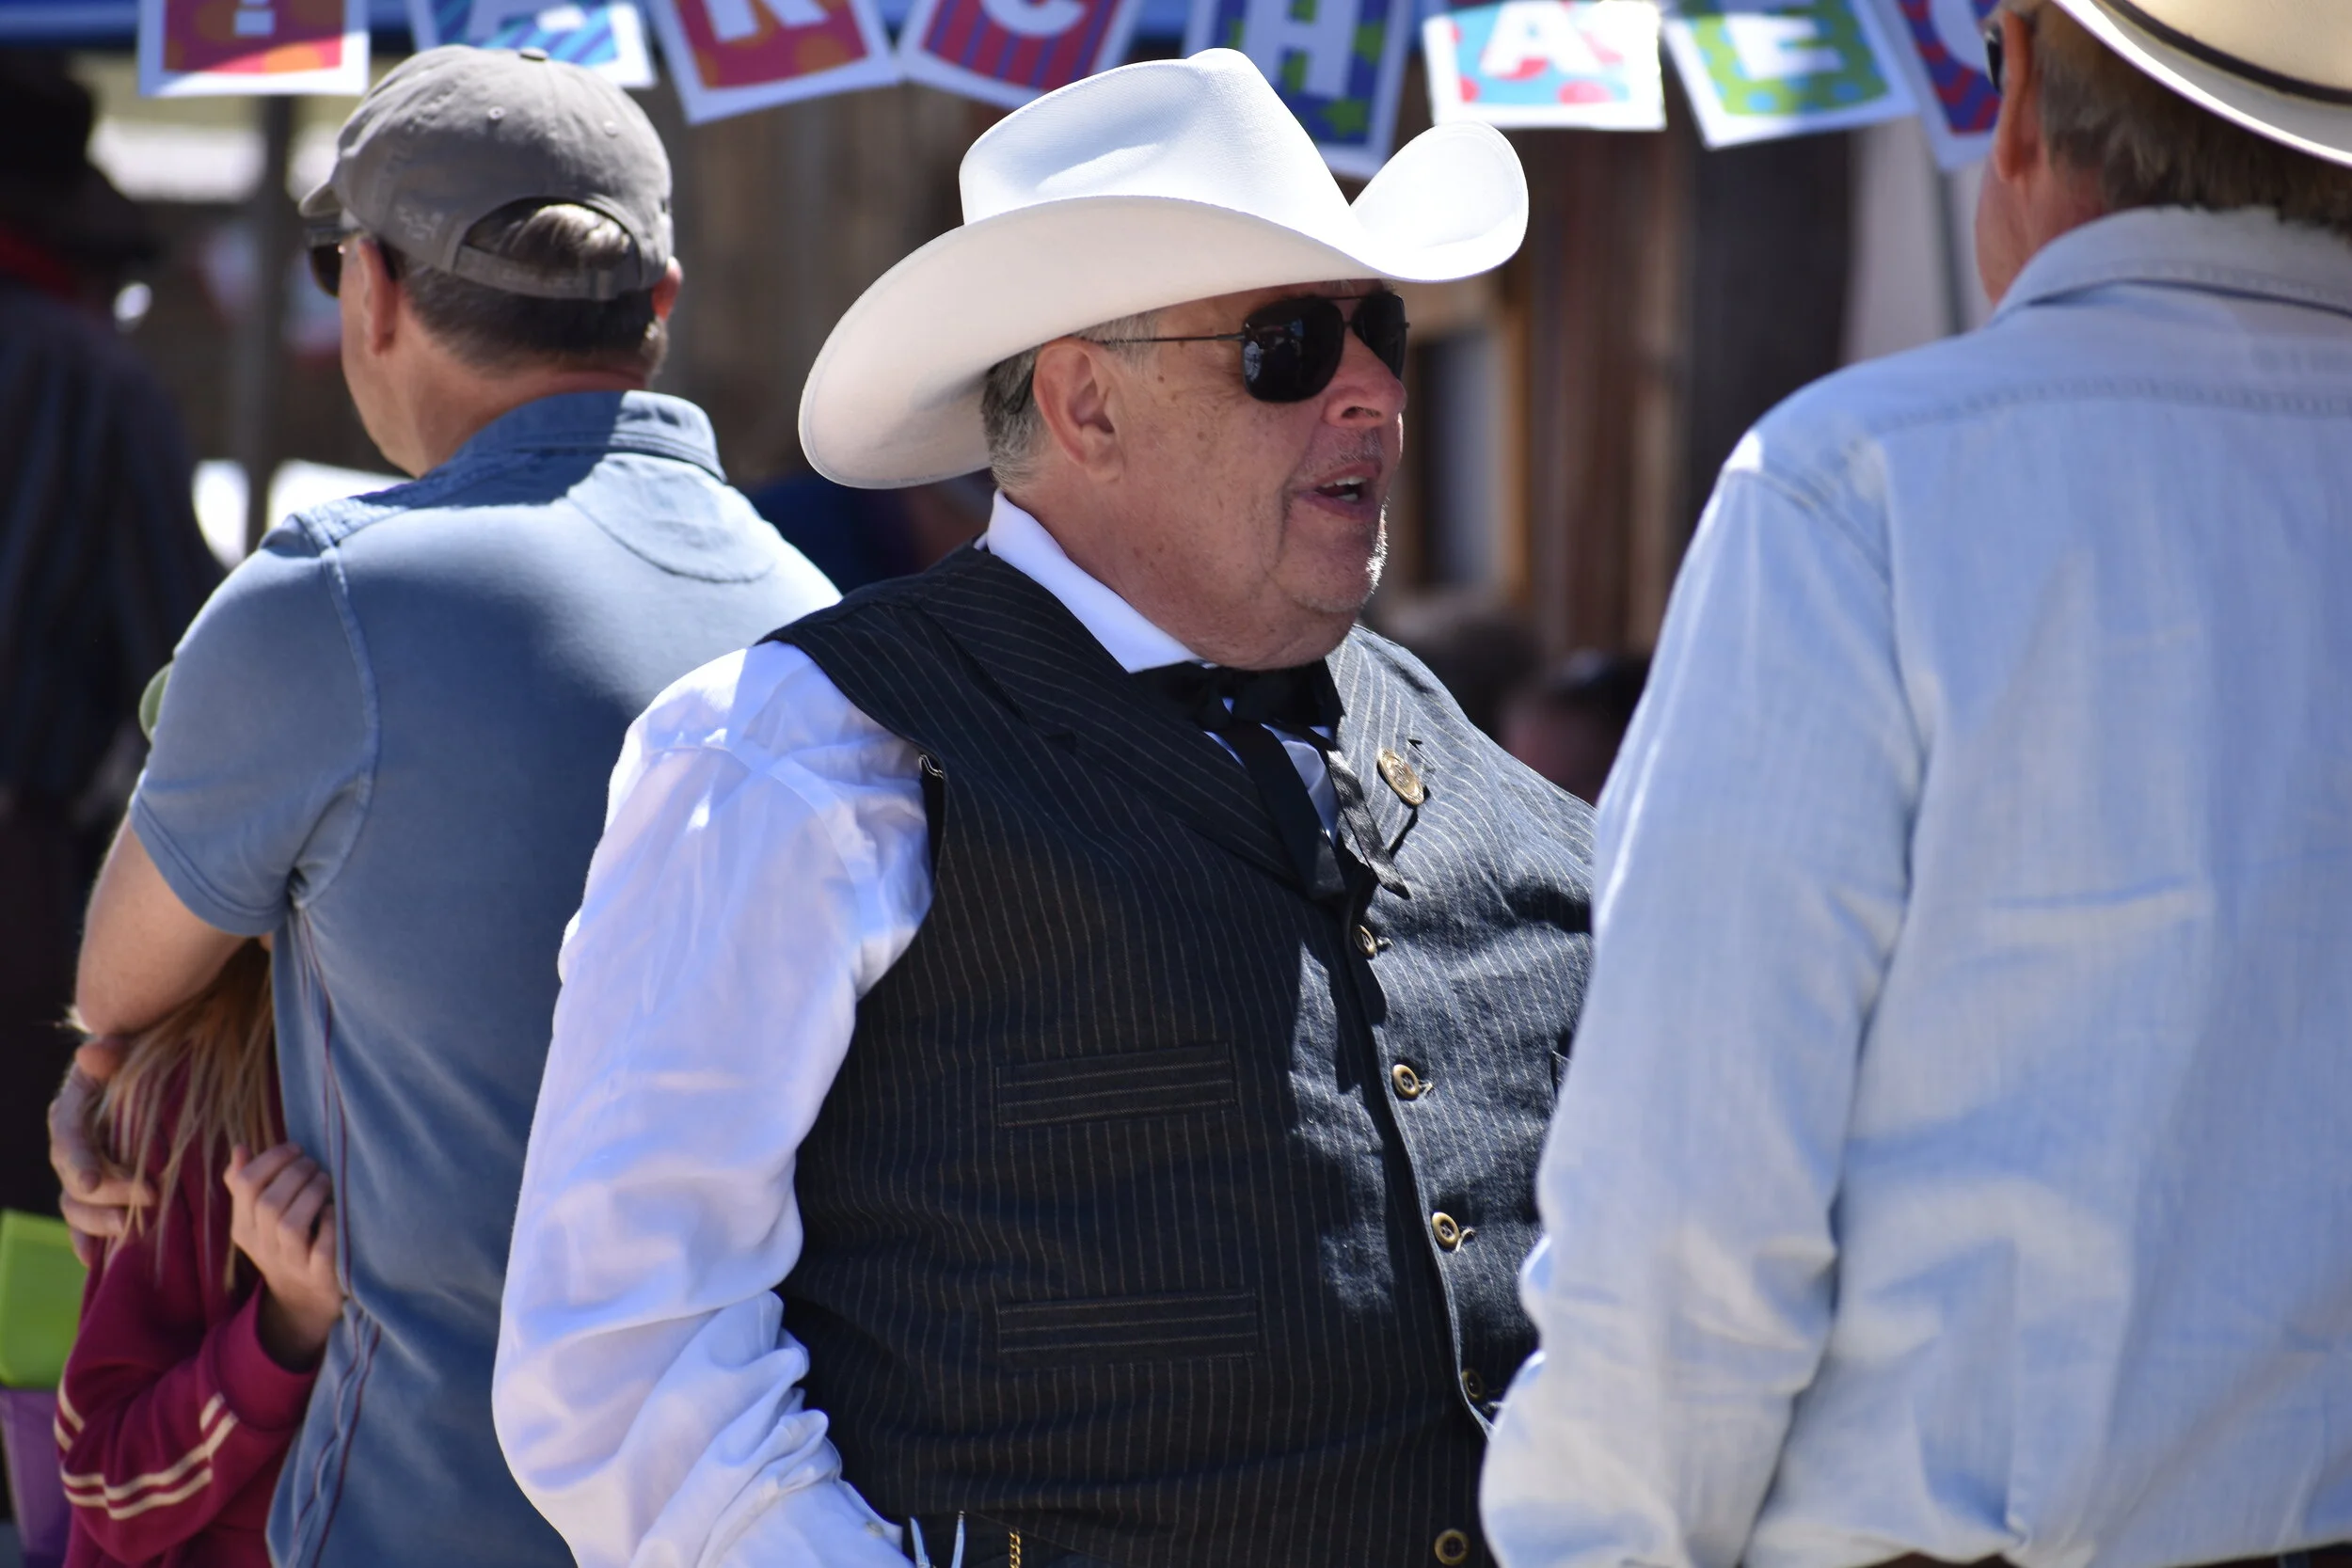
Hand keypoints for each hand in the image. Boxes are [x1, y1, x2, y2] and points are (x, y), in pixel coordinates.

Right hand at [50, 1041, 151, 1267]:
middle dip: (106, 1195)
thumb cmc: (135, 1062)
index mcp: (72, 1111)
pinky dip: (87, 1241)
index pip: (68, 1137)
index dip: (79, 1161)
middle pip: (74, 1180)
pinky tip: (97, 1260)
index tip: (93, 1182)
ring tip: (128, 1232)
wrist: (145, 1076)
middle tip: (149, 1199)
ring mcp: (82, 1172)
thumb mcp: (126, 1050)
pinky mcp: (98, 1191)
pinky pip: (84, 1222)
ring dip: (97, 1223)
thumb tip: (93, 1051)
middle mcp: (71, 1146)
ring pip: (76, 1205)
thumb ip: (111, 1053)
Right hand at [225, 1144, 340, 1368]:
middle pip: (268, 1204)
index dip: (271, 1159)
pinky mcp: (319, 1276)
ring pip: (291, 1226)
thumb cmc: (282, 1244)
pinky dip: (329, 1226)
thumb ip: (246, 1184)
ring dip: (311, 1195)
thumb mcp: (257, 1219)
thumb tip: (239, 1148)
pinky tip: (334, 1210)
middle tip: (313, 1164)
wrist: (302, 1298)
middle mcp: (262, 1246)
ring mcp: (290, 1263)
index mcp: (244, 1227)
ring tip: (325, 1180)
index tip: (295, 1148)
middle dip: (295, 1174)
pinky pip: (321, 1251)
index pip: (245, 1185)